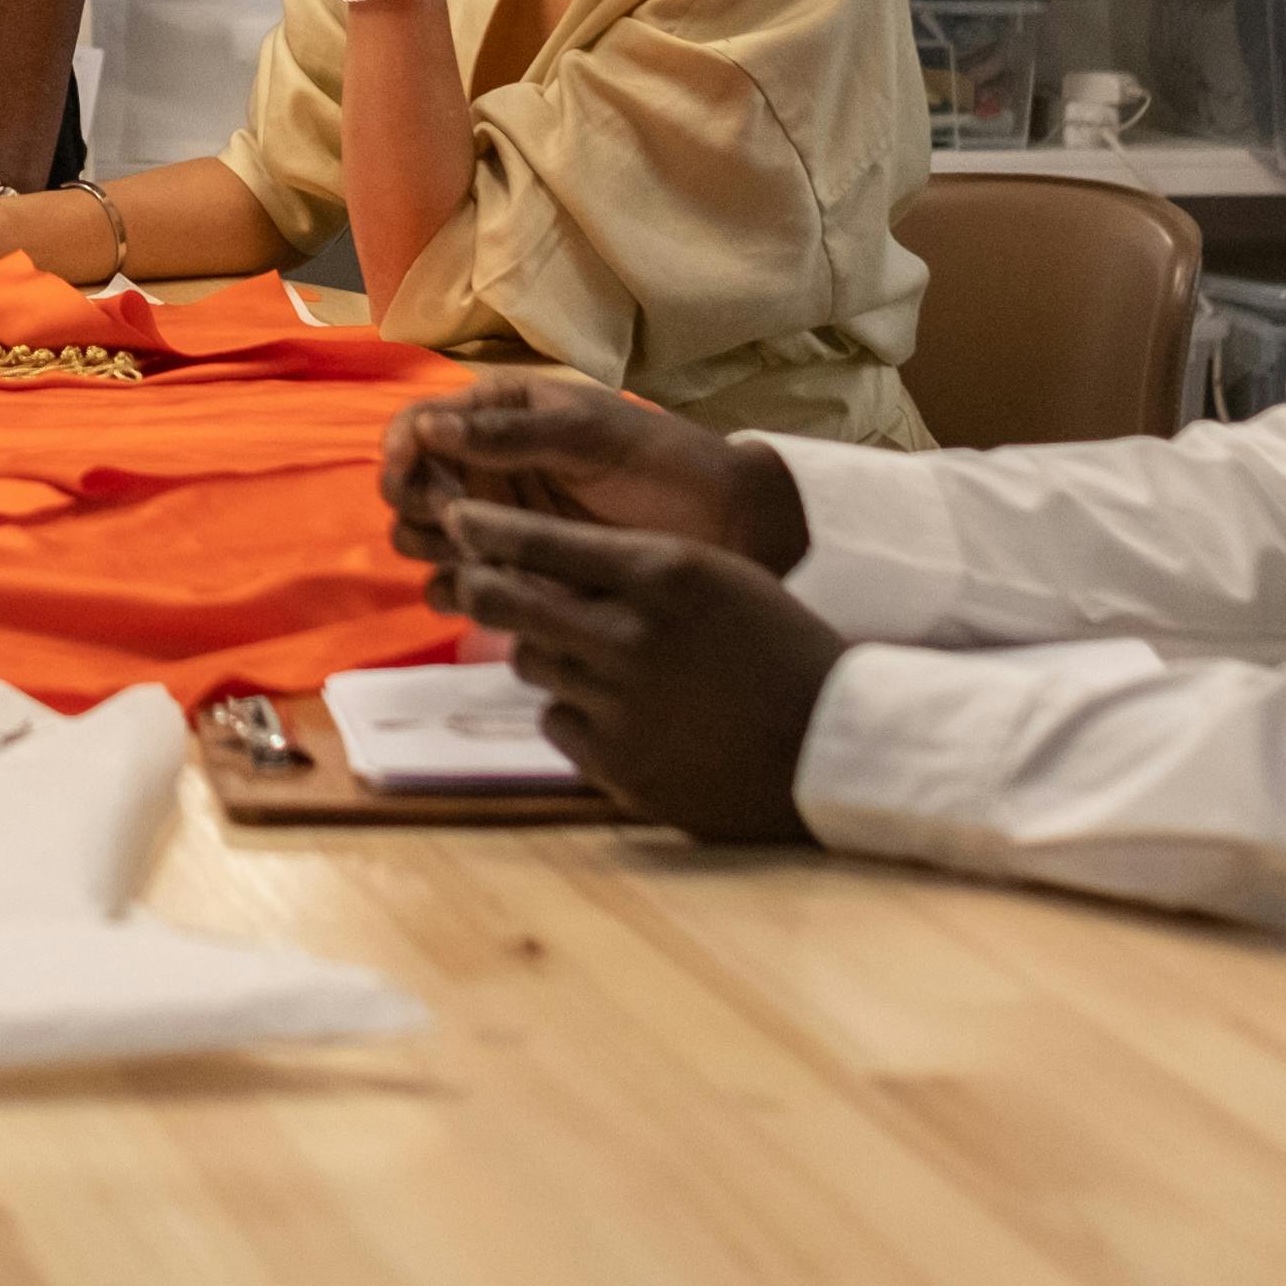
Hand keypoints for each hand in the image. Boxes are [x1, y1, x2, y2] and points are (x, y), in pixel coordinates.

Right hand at [382, 371, 804, 570]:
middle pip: (409, 487)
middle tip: (456, 522)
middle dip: (418, 504)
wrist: (726, 529)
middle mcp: (487, 468)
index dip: (401, 450)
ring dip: (433, 548)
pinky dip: (456, 591)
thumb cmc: (664, 463)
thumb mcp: (590, 435)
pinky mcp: (514, 576)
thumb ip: (510, 433)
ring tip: (479, 556)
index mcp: (499, 415)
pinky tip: (486, 591)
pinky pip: (456, 587)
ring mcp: (498, 524)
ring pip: (422, 539)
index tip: (410, 475)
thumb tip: (427, 429)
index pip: (417, 427)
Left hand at [434, 504, 846, 842]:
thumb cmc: (774, 644)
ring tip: (591, 651)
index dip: (483, 528)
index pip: (535, 539)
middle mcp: (630, 636)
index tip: (458, 520)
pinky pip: (556, 721)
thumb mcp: (715, 574)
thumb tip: (535, 556)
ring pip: (531, 661)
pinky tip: (621, 709)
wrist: (828, 742)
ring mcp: (620, 706)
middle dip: (480, 582)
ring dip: (545, 650)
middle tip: (473, 576)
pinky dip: (574, 710)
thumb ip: (631, 562)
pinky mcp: (617, 765)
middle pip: (504, 600)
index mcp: (662, 573)